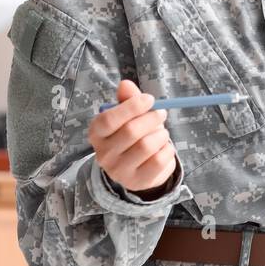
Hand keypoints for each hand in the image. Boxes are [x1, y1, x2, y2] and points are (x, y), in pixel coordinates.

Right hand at [88, 79, 179, 198]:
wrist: (139, 168)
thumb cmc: (133, 135)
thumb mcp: (129, 116)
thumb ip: (127, 99)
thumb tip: (125, 84)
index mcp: (97, 134)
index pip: (109, 119)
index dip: (132, 107)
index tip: (150, 99)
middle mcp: (103, 154)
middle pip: (130, 131)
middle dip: (151, 119)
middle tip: (162, 114)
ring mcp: (119, 171)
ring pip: (147, 146)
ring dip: (161, 134)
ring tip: (161, 133)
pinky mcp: (137, 181)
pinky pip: (159, 160)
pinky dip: (168, 149)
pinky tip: (164, 148)